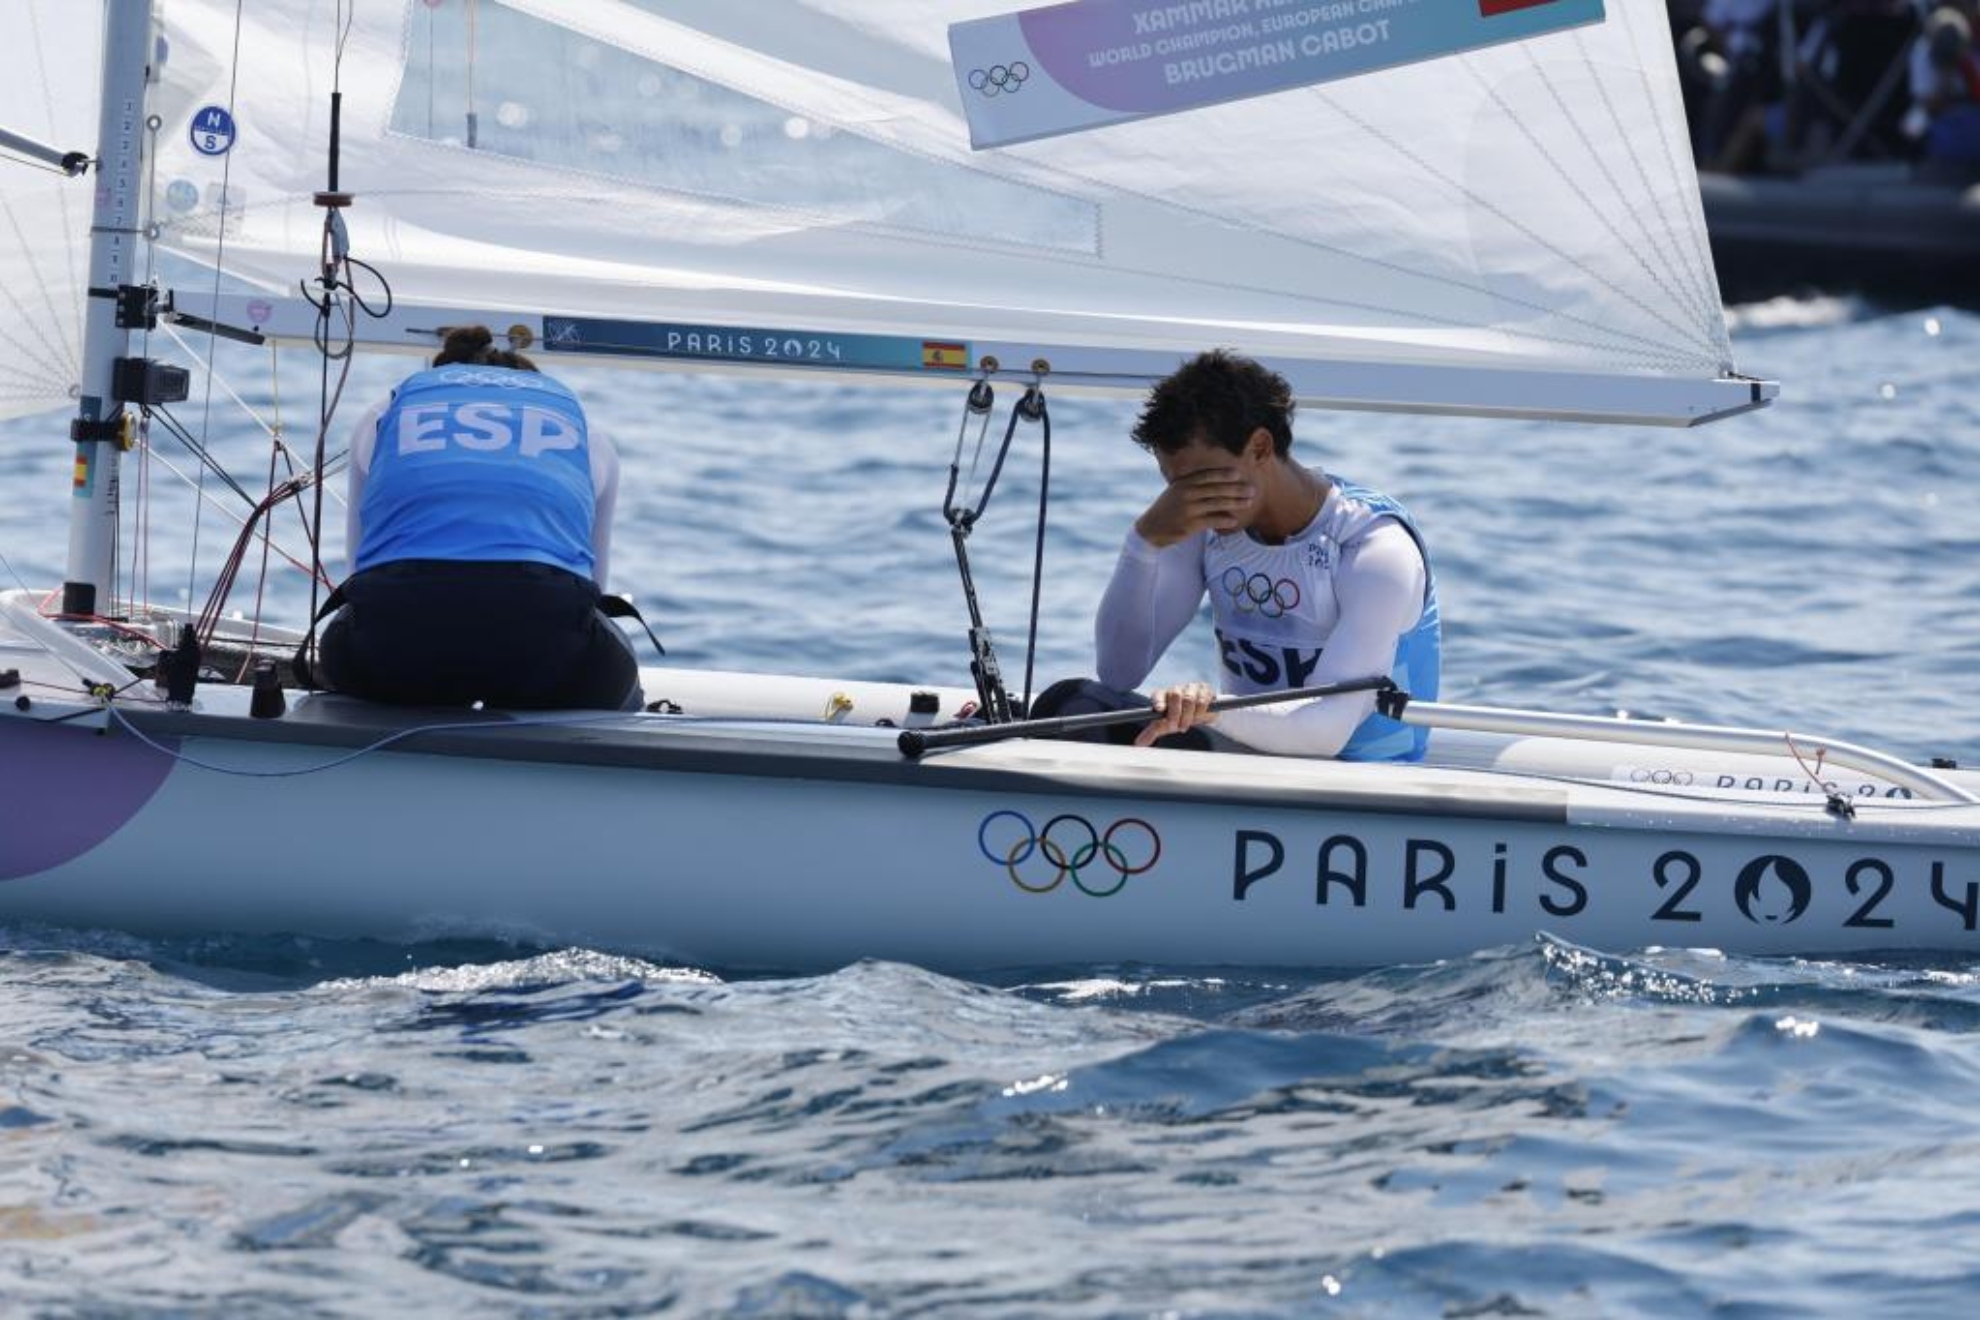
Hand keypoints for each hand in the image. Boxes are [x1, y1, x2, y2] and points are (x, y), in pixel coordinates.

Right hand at [1133, 466, 1255, 546]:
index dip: (1223, 474)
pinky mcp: (1190, 525)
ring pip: (1217, 504)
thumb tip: (1217, 479)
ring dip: (1235, 503)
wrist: (1151, 528)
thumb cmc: (1168, 508)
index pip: (1207, 476)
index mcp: (1183, 483)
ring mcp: (1188, 510)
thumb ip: (1193, 483)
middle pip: (1216, 489)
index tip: (1238, 474)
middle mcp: (1186, 494)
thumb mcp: (1176, 490)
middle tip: (1252, 489)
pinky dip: (1224, 520)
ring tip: (1248, 502)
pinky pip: (1212, 521)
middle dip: (1236, 489)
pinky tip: (1234, 520)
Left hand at [1135, 681, 1217, 746]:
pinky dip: (1200, 712)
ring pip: (1189, 699)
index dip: (1159, 701)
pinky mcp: (1204, 689)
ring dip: (1189, 715)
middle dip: (1176, 713)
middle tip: (1177, 726)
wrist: (1199, 717)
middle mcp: (1176, 689)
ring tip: (1188, 723)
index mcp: (1163, 696)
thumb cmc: (1179, 719)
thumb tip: (1138, 743)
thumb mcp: (1165, 726)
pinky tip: (1198, 717)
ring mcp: (1190, 688)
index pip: (1158, 695)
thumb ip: (1152, 732)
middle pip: (1175, 695)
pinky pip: (1202, 700)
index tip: (1159, 709)